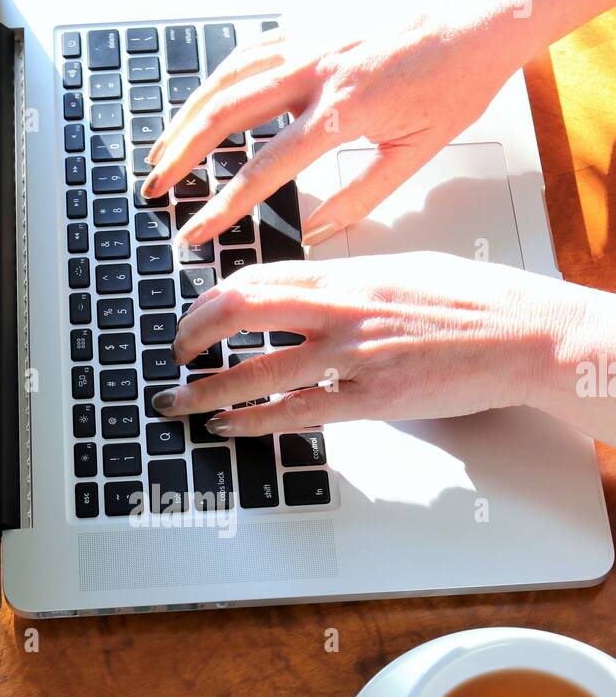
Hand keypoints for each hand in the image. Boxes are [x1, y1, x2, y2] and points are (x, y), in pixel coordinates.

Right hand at [141, 4, 518, 247]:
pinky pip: (248, 53)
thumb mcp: (415, 153)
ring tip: (163, 152)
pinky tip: (201, 105)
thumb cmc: (457, 82)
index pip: (265, 169)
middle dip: (182, 156)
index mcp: (344, 109)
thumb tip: (316, 232)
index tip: (195, 232)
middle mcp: (318, 70)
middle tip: (156, 189)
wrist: (480, 18)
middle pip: (226, 115)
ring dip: (187, 118)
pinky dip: (216, 81)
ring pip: (227, 78)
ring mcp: (310, 42)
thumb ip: (360, 197)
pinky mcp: (311, 29)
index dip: (223, 207)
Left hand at [150, 253, 576, 436]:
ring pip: (257, 371)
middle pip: (241, 311)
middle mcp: (342, 309)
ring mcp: (353, 356)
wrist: (523, 334)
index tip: (193, 314)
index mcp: (349, 272)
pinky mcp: (371, 401)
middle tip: (173, 354)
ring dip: (206, 390)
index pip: (259, 276)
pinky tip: (228, 426)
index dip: (212, 298)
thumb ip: (348, 281)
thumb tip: (305, 289)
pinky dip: (253, 421)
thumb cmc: (471, 302)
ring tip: (179, 402)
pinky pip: (297, 414)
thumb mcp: (401, 270)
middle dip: (192, 335)